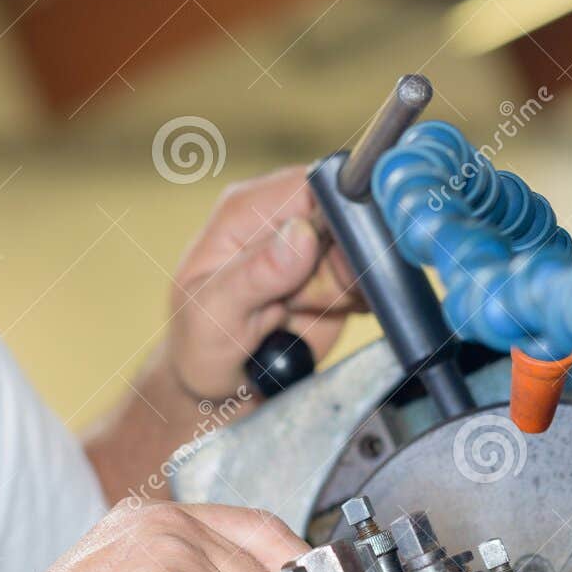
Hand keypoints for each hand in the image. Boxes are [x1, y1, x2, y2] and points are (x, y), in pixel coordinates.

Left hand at [167, 167, 364, 401]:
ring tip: (299, 311)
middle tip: (302, 299)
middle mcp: (284, 219)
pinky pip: (372, 279)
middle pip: (349, 217)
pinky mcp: (338, 275)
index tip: (334, 258)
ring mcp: (315, 247)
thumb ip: (256, 274)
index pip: (312, 185)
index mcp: (245, 210)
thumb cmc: (199, 343)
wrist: (221, 385)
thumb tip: (302, 233)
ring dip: (345, 290)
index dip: (336, 214)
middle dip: (343, 263)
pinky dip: (357, 302)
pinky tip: (318, 316)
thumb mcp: (214, 313)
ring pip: (367, 252)